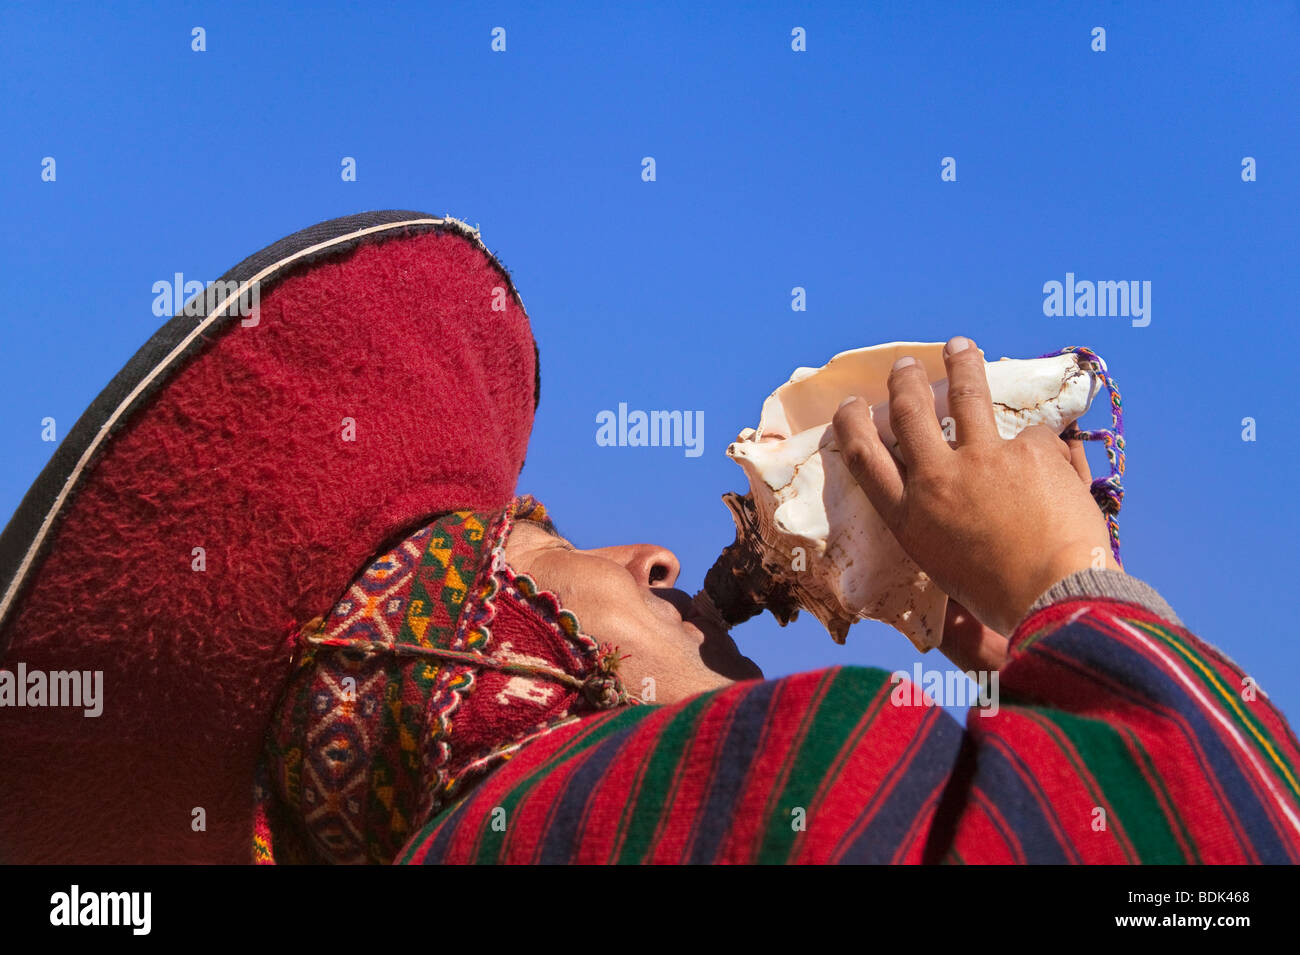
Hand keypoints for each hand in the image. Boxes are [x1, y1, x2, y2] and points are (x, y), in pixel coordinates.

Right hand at [832, 336, 1118, 640]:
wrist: (1057, 600)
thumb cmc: (999, 597)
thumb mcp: (941, 566)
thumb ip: (933, 525)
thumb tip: (938, 494)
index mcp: (910, 517)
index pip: (866, 458)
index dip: (854, 426)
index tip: (851, 407)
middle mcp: (938, 480)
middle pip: (910, 413)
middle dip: (905, 382)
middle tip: (904, 367)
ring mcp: (985, 459)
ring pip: (966, 395)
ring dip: (961, 364)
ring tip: (960, 346)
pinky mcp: (1031, 451)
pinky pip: (1035, 437)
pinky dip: (1043, 450)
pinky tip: (1057, 471)